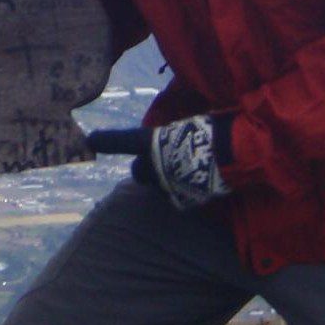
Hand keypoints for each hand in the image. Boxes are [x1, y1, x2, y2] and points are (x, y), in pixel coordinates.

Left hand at [88, 115, 230, 211]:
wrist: (233, 157)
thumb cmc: (214, 132)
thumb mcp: (191, 124)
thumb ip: (176, 133)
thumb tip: (181, 134)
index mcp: (155, 142)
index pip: (125, 141)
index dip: (107, 140)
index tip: (90, 140)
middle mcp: (154, 165)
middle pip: (139, 171)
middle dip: (146, 168)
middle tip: (163, 161)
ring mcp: (166, 185)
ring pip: (158, 185)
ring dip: (166, 180)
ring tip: (188, 170)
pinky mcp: (182, 201)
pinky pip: (179, 197)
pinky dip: (186, 192)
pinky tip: (200, 183)